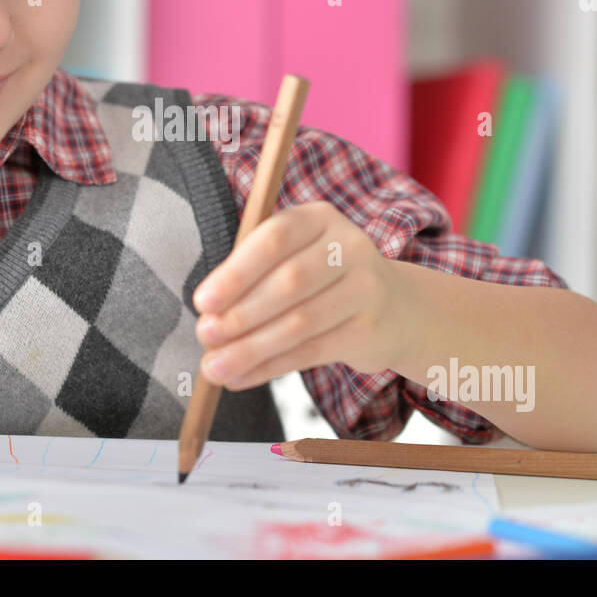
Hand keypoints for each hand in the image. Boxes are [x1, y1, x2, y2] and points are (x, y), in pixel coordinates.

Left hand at [191, 200, 405, 389]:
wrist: (394, 307)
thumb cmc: (322, 279)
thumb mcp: (294, 258)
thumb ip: (254, 277)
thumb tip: (207, 316)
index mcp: (319, 218)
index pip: (274, 238)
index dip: (236, 272)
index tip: (202, 301)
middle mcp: (348, 246)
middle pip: (289, 282)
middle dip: (240, 314)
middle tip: (204, 336)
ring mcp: (366, 287)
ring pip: (300, 322)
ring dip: (251, 348)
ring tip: (215, 368)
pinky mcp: (370, 329)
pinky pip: (313, 351)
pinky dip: (270, 367)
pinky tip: (241, 378)